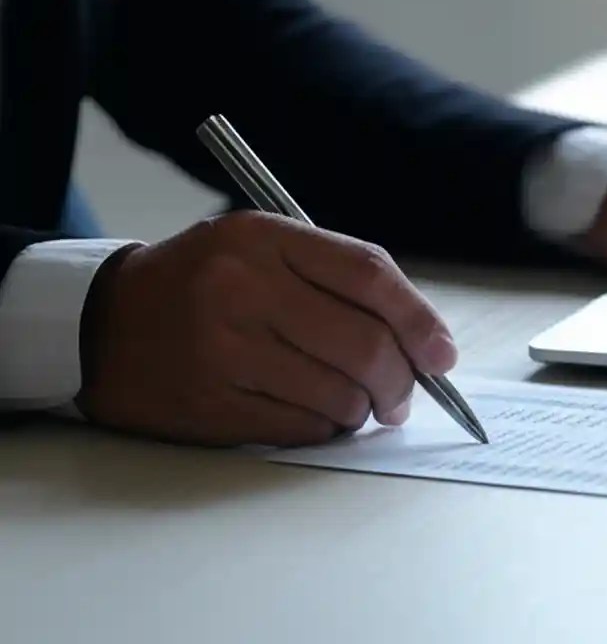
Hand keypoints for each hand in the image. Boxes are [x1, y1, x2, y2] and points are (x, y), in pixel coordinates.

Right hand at [75, 211, 456, 446]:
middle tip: (404, 397)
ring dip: (363, 409)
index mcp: (264, 238)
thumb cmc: (205, 284)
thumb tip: (426, 341)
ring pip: (339, 394)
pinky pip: (302, 427)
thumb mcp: (262, 249)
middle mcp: (243, 289)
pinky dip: (325, 429)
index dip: (421, 319)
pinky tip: (315, 416)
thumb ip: (338, 280)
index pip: (370, 275)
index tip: (444, 354)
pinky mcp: (209, 404)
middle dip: (402, 381)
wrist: (100, 322)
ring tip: (354, 404)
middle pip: (364, 344)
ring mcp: (223, 349)